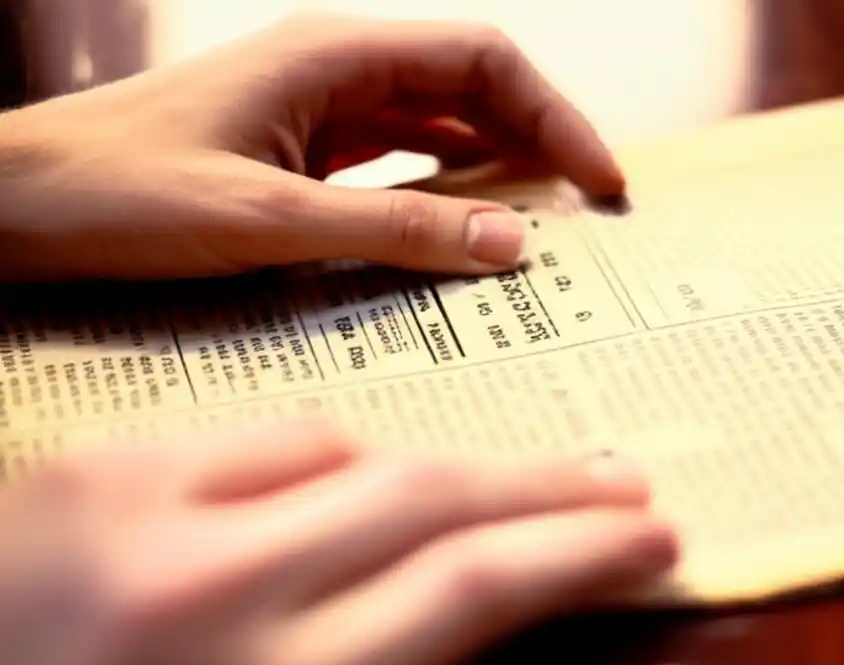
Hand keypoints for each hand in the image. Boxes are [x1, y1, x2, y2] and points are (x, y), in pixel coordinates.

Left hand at [0, 14, 624, 281]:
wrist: (14, 204)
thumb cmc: (120, 195)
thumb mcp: (269, 222)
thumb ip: (396, 232)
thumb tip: (512, 247)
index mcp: (335, 54)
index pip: (483, 61)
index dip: (556, 114)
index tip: (600, 182)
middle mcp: (334, 67)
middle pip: (471, 86)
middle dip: (539, 139)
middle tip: (590, 211)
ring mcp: (315, 107)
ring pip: (437, 123)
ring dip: (496, 166)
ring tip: (547, 224)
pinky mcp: (297, 148)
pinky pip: (396, 158)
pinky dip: (443, 188)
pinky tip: (464, 230)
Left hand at [0, 419, 710, 664]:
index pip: (476, 602)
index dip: (585, 563)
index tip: (663, 546)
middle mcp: (211, 609)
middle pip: (440, 516)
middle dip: (556, 499)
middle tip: (630, 491)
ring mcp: (142, 527)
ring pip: (358, 462)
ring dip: (454, 475)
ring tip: (522, 486)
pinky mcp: (90, 476)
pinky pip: (263, 438)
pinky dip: (333, 459)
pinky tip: (360, 483)